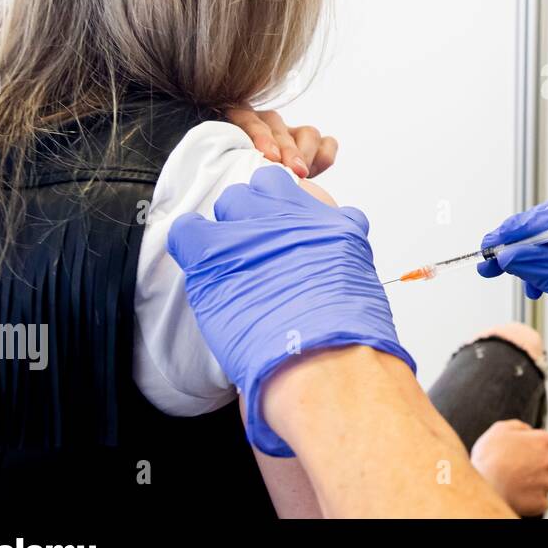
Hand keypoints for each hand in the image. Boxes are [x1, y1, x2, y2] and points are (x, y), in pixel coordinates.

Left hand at [167, 166, 414, 455]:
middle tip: (256, 244)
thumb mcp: (358, 277)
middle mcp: (290, 217)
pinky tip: (200, 259)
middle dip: (256, 212)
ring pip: (229, 202)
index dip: (282, 205)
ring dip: (228, 226)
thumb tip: (332, 252)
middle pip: (261, 189)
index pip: (297, 189)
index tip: (280, 223)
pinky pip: (188, 230)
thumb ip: (340, 252)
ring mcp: (252, 230)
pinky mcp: (215, 253)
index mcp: (329, 222)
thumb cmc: (345, 332)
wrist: (323, 358)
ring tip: (230, 257)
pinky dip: (190, 240)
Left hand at [226, 107, 336, 178]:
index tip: (271, 157)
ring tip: (301, 175)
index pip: (248, 118)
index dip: (261, 135)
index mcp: (237, 124)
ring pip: (307, 132)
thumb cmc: (232, 182)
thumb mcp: (226, 170)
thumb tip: (228, 175)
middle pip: (279, 126)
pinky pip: (327, 143)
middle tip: (294, 171)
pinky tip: (314, 172)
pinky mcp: (313, 147)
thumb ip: (230, 165)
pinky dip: (324, 156)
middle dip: (288, 149)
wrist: (257, 205)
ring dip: (306, 153)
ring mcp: (291, 134)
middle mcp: (265, 125)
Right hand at [470, 420, 547, 515]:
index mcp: (541, 441)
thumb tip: (528, 429)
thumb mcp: (499, 429)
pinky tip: (525, 497)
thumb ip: (518, 426)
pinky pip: (545, 502)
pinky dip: (537, 501)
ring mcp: (545, 482)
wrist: (481, 485)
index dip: (547, 445)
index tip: (538, 450)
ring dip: (547, 483)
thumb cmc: (487, 456)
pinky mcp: (539, 502)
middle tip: (534, 467)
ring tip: (530, 484)